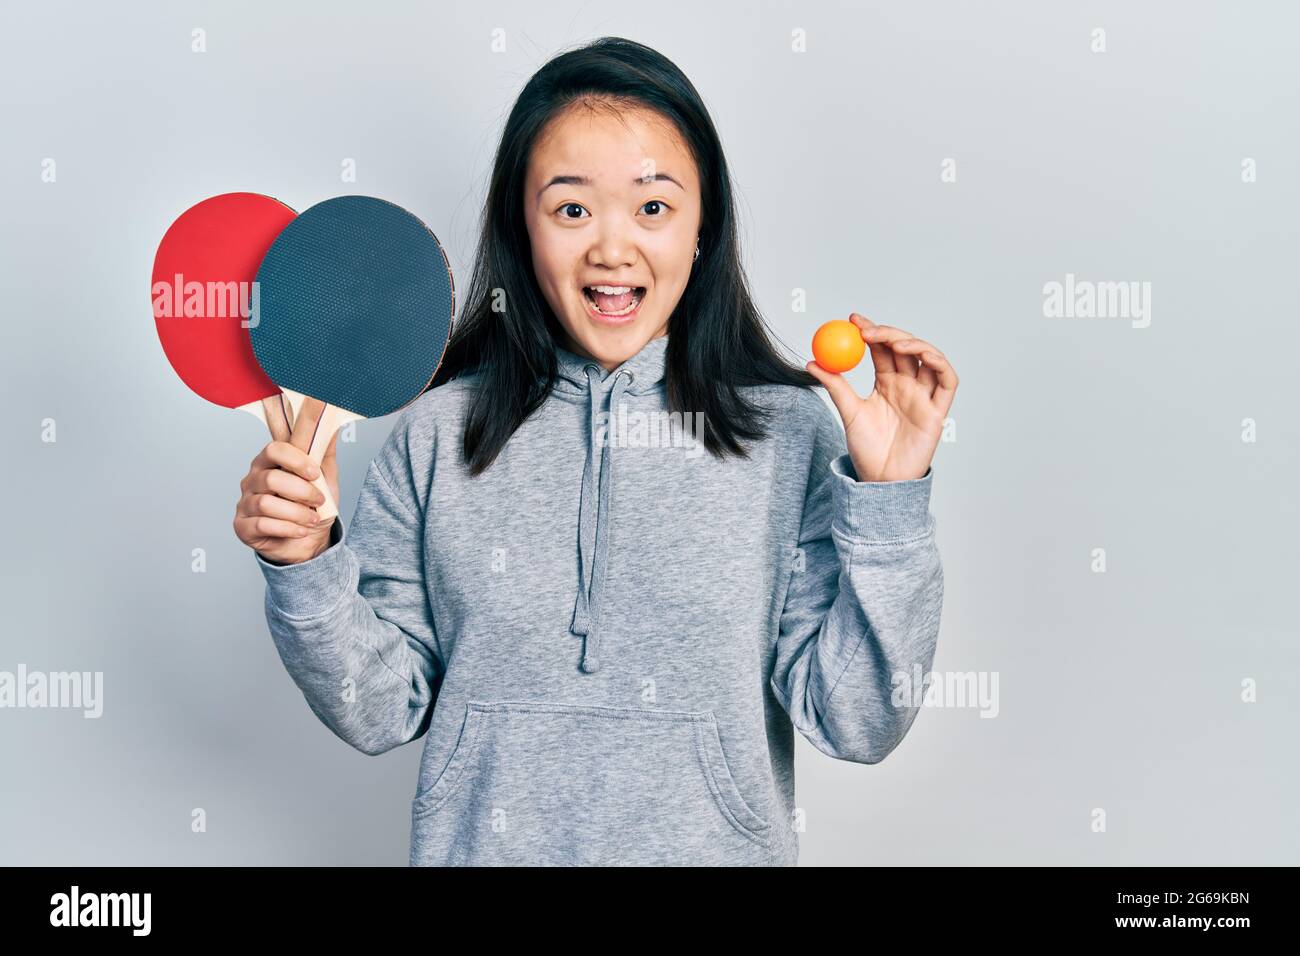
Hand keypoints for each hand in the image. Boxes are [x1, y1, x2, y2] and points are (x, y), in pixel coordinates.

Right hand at [233, 408, 340, 563]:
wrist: (308, 542)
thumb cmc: (312, 506)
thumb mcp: (325, 478)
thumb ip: (324, 452)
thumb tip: (332, 423)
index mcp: (269, 462)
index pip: (274, 449)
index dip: (295, 460)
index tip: (314, 473)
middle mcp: (252, 480)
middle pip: (271, 478)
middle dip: (301, 491)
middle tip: (319, 500)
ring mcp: (245, 503)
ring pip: (266, 503)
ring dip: (296, 513)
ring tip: (312, 519)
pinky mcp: (243, 526)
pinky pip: (262, 524)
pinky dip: (288, 529)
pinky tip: (300, 531)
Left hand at [806, 313, 957, 481]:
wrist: (880, 479)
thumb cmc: (866, 449)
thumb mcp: (848, 412)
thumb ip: (836, 386)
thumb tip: (812, 362)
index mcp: (886, 383)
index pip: (881, 349)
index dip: (871, 331)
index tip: (853, 319)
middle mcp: (907, 385)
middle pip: (904, 349)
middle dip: (888, 333)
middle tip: (866, 329)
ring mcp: (924, 396)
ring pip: (928, 359)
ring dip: (914, 344)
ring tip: (891, 342)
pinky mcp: (938, 411)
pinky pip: (947, 381)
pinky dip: (940, 364)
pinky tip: (923, 355)